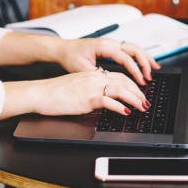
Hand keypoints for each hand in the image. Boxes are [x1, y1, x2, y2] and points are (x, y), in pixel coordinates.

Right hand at [1, 68, 149, 118]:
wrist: (41, 93)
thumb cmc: (55, 92)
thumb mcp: (76, 87)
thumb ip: (90, 90)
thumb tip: (102, 99)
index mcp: (92, 75)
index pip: (118, 76)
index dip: (132, 84)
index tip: (139, 92)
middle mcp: (94, 78)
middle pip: (123, 81)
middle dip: (138, 92)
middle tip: (146, 102)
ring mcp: (91, 87)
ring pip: (120, 89)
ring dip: (134, 98)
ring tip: (141, 107)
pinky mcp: (87, 98)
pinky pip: (109, 101)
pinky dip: (120, 107)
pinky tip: (125, 112)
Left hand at [54, 37, 160, 84]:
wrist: (63, 49)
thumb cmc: (71, 57)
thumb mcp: (83, 69)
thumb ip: (99, 75)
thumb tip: (112, 83)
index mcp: (103, 46)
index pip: (125, 57)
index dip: (135, 70)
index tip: (141, 81)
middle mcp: (109, 42)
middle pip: (134, 48)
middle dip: (145, 62)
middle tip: (150, 76)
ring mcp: (111, 43)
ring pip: (134, 47)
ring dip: (145, 58)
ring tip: (154, 69)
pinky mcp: (111, 46)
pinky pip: (129, 49)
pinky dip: (139, 56)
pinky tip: (144, 64)